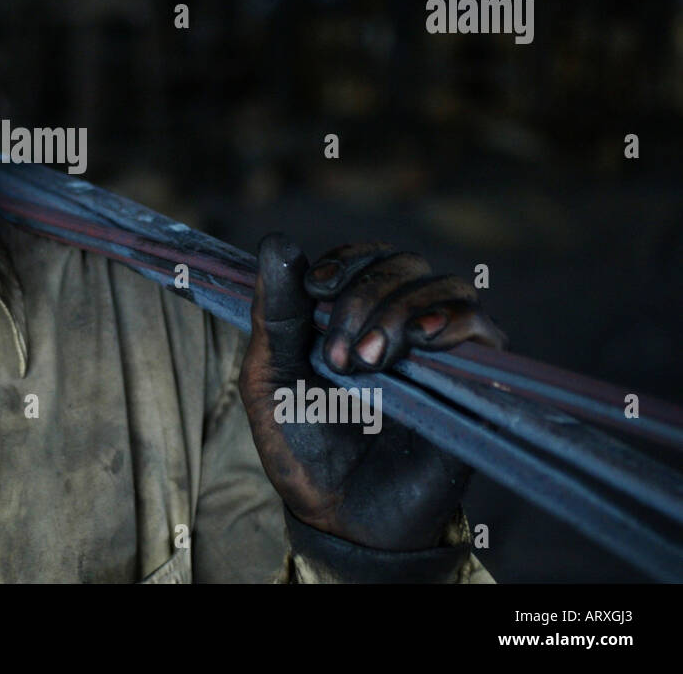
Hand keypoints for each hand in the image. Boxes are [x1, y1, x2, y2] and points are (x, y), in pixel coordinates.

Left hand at [238, 234, 508, 550]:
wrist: (336, 512)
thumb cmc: (301, 444)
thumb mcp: (270, 375)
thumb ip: (274, 312)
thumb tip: (276, 242)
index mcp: (354, 312)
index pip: (367, 255)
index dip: (346, 262)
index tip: (315, 290)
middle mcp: (402, 322)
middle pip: (406, 264)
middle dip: (366, 297)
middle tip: (337, 354)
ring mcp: (441, 351)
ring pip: (446, 287)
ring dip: (401, 310)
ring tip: (367, 360)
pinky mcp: (474, 384)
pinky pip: (483, 330)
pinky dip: (453, 324)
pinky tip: (420, 343)